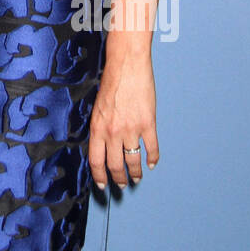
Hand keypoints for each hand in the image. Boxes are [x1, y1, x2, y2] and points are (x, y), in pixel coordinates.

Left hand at [88, 52, 157, 188]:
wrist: (127, 65)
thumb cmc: (111, 82)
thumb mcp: (98, 107)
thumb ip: (100, 126)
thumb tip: (102, 144)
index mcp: (98, 127)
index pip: (96, 160)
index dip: (99, 176)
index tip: (102, 184)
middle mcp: (112, 132)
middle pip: (114, 165)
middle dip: (118, 179)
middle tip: (121, 184)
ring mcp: (131, 129)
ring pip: (133, 161)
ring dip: (135, 173)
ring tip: (137, 178)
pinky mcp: (147, 124)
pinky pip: (151, 148)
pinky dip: (153, 159)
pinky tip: (152, 163)